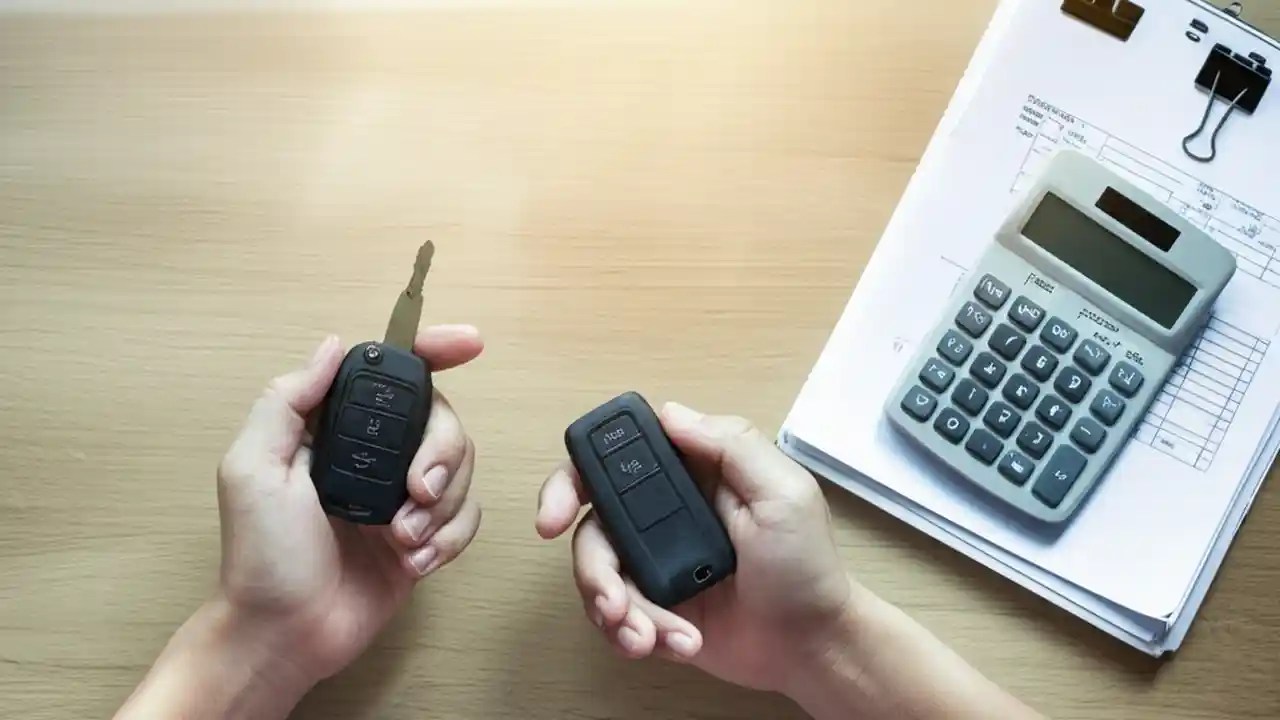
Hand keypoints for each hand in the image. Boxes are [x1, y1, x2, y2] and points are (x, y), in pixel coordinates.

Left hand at [214, 326, 483, 685]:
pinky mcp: (424, 536)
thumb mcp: (253, 468)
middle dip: (441, 452)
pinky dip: (451, 536)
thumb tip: (334, 345)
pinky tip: (416, 561)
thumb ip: (287, 401)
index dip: (433, 352)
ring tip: (404, 539)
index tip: (469, 344)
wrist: (286, 635)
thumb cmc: (261, 555)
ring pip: (460, 468)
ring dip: (442, 504)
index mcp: (334, 430)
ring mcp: (402, 497)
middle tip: (416, 490)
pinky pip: (467, 516)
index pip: (391, 376)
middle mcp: (373, 456)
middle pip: (441, 420)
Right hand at [535, 401, 855, 694]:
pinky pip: (615, 618)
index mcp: (689, 477)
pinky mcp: (653, 609)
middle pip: (590, 526)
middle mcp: (661, 517)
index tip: (554, 513)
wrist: (812, 644)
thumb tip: (670, 413)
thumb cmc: (807, 566)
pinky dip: (633, 634)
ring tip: (649, 636)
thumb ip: (731, 446)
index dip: (572, 479)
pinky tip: (669, 643)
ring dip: (615, 610)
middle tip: (608, 599)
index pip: (616, 461)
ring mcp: (654, 565)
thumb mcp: (784, 493)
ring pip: (597, 577)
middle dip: (590, 567)